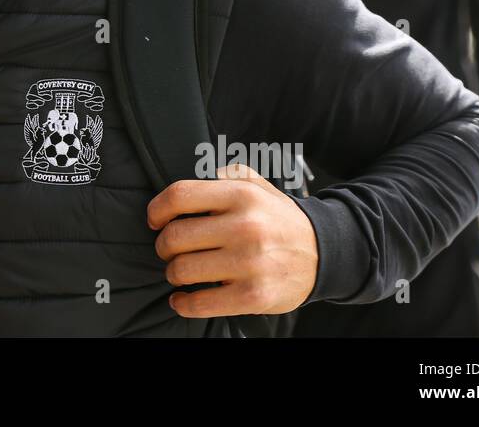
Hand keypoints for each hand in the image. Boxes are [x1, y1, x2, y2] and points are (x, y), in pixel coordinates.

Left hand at [147, 163, 317, 316]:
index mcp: (242, 195)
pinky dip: (183, 304)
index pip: (179, 195)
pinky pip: (200, 303)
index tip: (154, 220)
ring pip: (182, 269)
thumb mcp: (261, 186)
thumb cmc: (280, 220)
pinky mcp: (253, 296)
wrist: (324, 253)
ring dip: (173, 273)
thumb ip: (230, 174)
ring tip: (180, 271)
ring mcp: (249, 263)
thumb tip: (203, 174)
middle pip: (175, 236)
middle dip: (164, 246)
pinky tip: (182, 299)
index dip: (157, 209)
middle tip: (170, 250)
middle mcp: (245, 226)